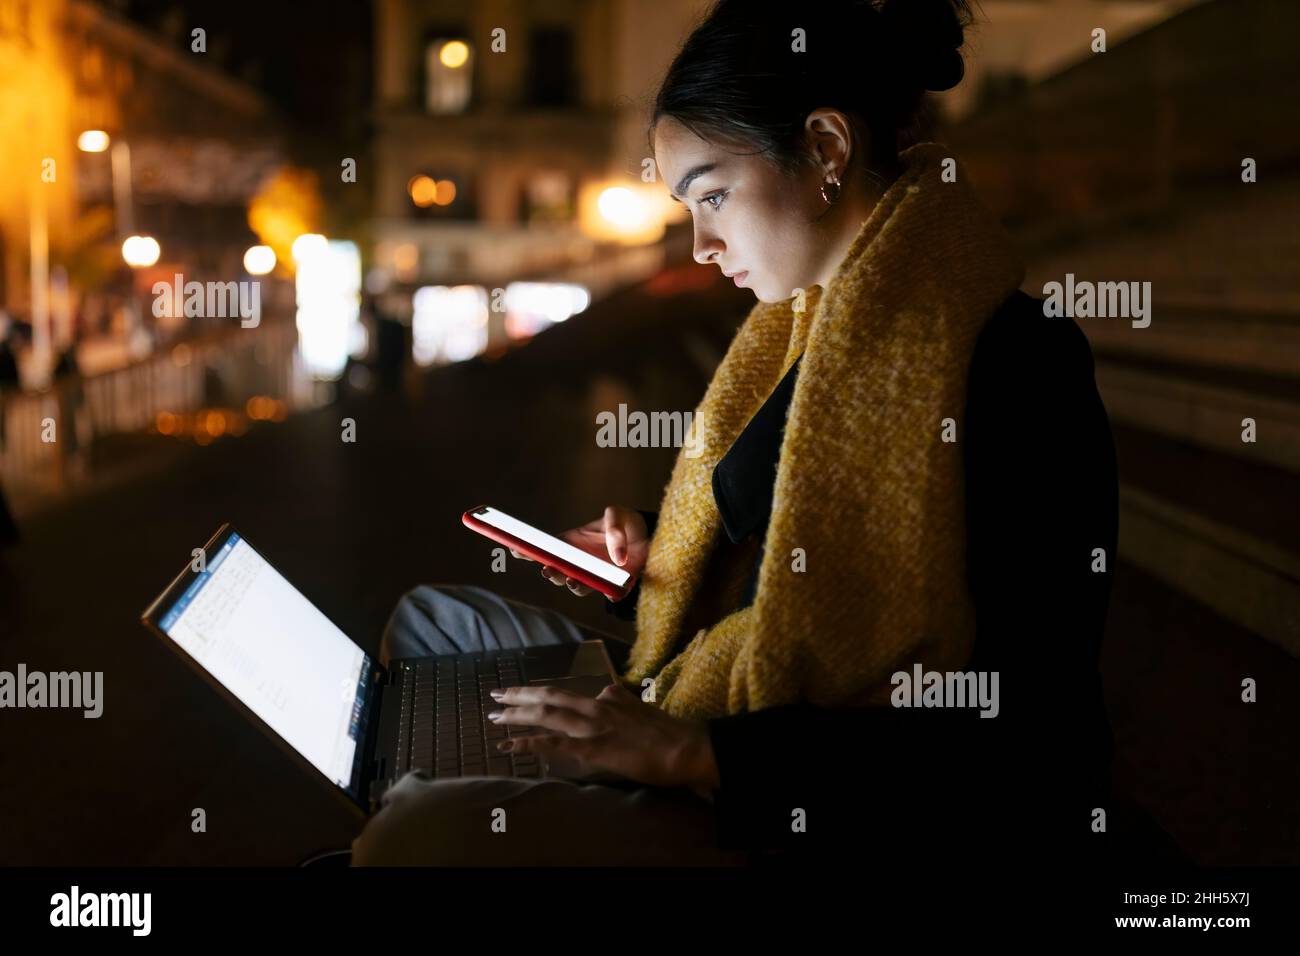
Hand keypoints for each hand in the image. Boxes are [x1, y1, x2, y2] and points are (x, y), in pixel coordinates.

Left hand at [487, 682, 719, 796]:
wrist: (685, 746)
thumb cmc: (669, 733)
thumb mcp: (641, 707)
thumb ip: (621, 701)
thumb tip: (609, 693)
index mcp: (608, 697)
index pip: (570, 694)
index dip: (544, 695)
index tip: (527, 696)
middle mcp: (596, 705)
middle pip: (550, 695)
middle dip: (520, 694)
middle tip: (496, 693)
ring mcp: (592, 726)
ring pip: (546, 714)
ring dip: (516, 714)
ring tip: (493, 716)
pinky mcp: (593, 748)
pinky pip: (553, 743)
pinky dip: (528, 743)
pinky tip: (509, 745)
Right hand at [508, 505, 649, 597]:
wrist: (648, 536)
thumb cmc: (626, 522)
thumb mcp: (618, 515)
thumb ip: (614, 529)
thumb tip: (616, 557)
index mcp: (572, 544)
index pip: (546, 550)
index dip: (527, 551)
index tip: (515, 549)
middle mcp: (579, 563)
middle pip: (558, 573)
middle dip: (551, 573)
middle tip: (548, 569)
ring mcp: (596, 576)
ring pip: (578, 587)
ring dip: (573, 586)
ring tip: (573, 581)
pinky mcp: (616, 586)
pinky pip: (610, 594)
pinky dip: (610, 594)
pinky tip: (611, 593)